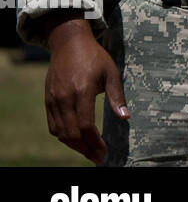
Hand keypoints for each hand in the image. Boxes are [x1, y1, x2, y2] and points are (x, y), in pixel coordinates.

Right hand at [44, 15, 128, 163]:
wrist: (69, 43)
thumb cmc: (94, 57)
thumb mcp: (111, 73)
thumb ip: (117, 96)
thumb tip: (125, 117)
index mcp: (82, 91)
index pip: (85, 125)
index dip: (94, 142)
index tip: (104, 151)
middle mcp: (64, 98)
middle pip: (71, 134)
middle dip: (85, 149)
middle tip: (97, 158)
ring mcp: (53, 100)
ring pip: (60, 132)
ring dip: (73, 146)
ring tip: (88, 152)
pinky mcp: (48, 100)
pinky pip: (53, 125)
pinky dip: (63, 136)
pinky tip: (75, 140)